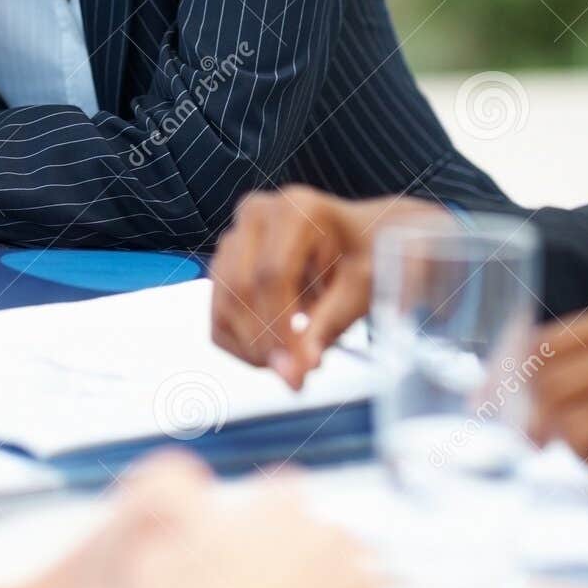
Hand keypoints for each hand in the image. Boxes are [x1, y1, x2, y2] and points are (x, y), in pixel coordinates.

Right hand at [210, 186, 436, 388]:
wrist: (365, 238)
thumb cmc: (369, 254)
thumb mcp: (362, 287)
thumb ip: (329, 324)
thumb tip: (300, 367)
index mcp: (297, 209)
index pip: (272, 274)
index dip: (280, 327)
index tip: (298, 368)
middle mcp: (258, 214)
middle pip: (240, 287)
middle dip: (264, 341)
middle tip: (293, 378)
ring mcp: (237, 236)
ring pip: (224, 301)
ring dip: (252, 345)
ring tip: (289, 366)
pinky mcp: (227, 262)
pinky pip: (218, 312)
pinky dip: (241, 343)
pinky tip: (274, 355)